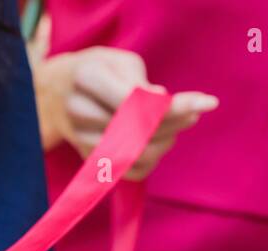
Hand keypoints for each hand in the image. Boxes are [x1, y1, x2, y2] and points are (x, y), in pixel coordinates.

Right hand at [35, 46, 217, 179]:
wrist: (60, 95)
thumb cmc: (99, 72)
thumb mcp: (120, 62)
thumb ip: (141, 83)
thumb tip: (163, 105)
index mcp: (87, 79)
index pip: (135, 102)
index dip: (173, 107)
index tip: (208, 103)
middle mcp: (80, 113)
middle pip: (138, 131)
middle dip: (175, 124)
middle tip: (194, 111)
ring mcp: (82, 140)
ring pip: (137, 155)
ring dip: (166, 141)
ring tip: (178, 124)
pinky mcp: (91, 161)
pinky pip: (131, 171)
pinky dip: (153, 160)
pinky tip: (160, 141)